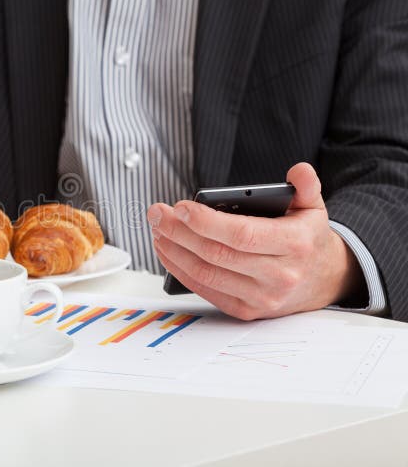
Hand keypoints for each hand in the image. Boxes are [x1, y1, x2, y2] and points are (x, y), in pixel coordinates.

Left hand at [147, 163, 363, 319]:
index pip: (242, 234)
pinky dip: (180, 270)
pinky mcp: (245, 311)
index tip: (180, 207)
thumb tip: (299, 170)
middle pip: (217, 254)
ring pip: (206, 273)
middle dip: (179, 232)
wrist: (324, 281)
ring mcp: (261, 298)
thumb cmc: (307, 239)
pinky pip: (204, 290)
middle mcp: (279, 276)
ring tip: (158, 230)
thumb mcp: (313, 208)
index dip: (206, 222)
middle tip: (157, 214)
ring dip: (174, 250)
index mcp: (294, 245)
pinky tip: (167, 251)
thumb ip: (306, 186)